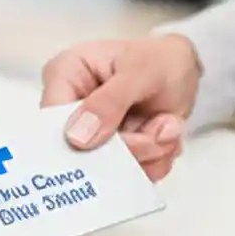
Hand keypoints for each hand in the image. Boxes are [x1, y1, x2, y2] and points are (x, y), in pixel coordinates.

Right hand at [41, 34, 200, 181]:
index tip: (114, 145)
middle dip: (128, 149)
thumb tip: (75, 138)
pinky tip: (166, 135)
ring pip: (111, 170)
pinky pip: (129, 175)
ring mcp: (90, 136)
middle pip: (82, 153)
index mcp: (64, 76)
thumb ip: (109, 102)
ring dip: (147, 154)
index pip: (50, 121)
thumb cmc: (159, 60)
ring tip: (166, 127)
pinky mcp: (112, 155)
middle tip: (159, 134)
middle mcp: (70, 109)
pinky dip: (155, 161)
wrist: (184, 70)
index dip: (76, 143)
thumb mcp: (140, 71)